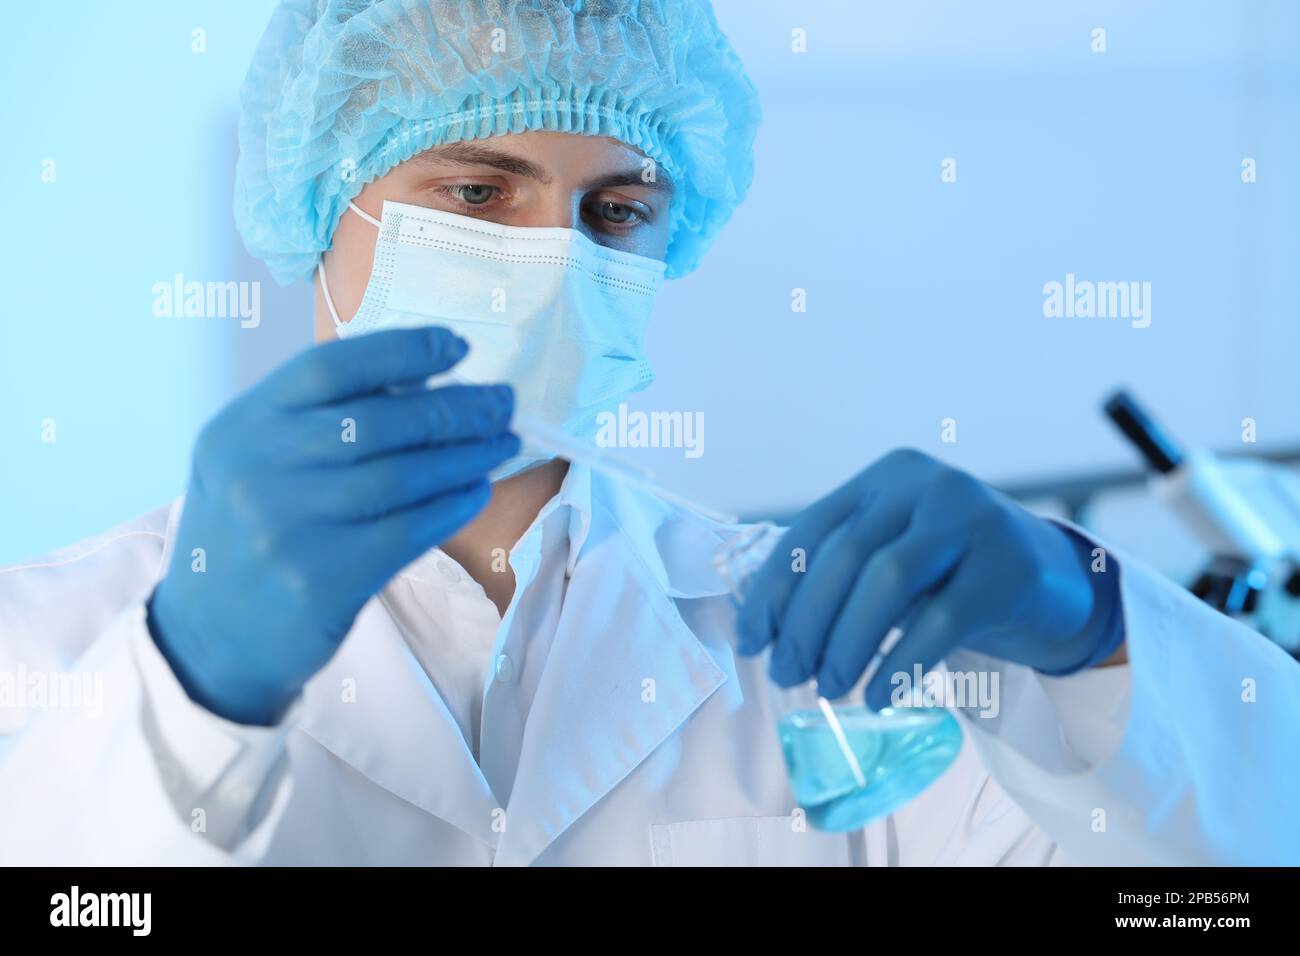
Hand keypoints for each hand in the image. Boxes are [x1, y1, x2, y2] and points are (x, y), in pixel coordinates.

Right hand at [148, 327, 517, 724]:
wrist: (209, 636)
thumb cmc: (254, 531)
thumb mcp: (256, 458)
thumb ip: (319, 416)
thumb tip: (425, 377)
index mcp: (242, 425)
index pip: (330, 366)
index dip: (402, 349)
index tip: (458, 347)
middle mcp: (256, 470)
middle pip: (378, 421)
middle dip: (456, 407)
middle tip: (501, 403)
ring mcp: (287, 527)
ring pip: (402, 475)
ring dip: (467, 455)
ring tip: (501, 443)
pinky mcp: (321, 580)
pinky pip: (408, 530)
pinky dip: (453, 505)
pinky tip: (477, 491)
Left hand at [736, 449, 1122, 709]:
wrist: (1059, 583)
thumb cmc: (955, 575)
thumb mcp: (896, 556)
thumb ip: (843, 574)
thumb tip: (766, 630)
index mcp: (887, 478)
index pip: (812, 530)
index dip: (774, 590)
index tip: (752, 641)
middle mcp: (927, 486)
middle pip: (844, 555)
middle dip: (805, 623)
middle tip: (787, 674)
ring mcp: (972, 519)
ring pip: (888, 581)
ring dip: (846, 643)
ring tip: (827, 688)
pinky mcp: (1008, 566)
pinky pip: (940, 620)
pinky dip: (900, 663)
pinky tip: (878, 697)